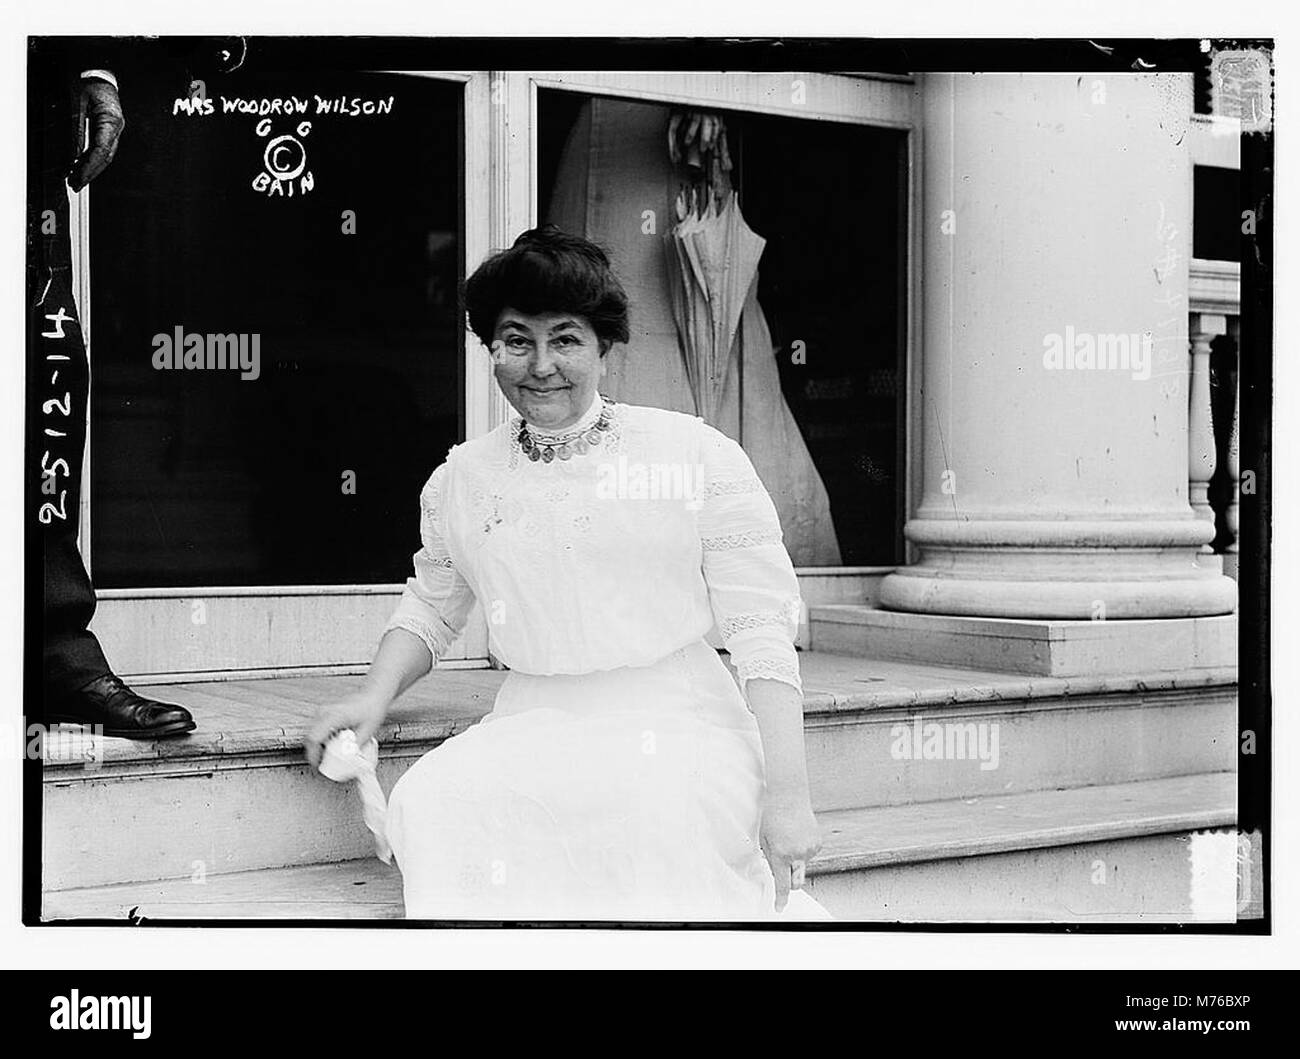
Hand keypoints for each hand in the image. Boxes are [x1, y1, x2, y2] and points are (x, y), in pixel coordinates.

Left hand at [67, 78, 124, 190]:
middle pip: (106, 157)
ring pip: (105, 155)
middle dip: (90, 173)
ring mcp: (115, 129)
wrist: (98, 70)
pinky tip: (81, 165)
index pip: (102, 151)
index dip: (90, 166)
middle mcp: (117, 127)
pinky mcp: (109, 129)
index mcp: (111, 120)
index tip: (78, 177)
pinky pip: (103, 148)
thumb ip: (76, 129)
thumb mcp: (77, 103)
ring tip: (76, 179)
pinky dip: (92, 158)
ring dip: (91, 168)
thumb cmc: (88, 82)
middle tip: (76, 185)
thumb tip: (73, 155)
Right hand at [304, 690, 388, 769]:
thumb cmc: (372, 710)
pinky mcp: (325, 713)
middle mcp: (326, 712)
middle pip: (310, 737)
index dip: (313, 754)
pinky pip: (317, 729)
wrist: (374, 695)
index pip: (314, 738)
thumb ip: (356, 747)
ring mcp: (324, 711)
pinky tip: (331, 746)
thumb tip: (347, 760)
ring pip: (312, 734)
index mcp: (334, 717)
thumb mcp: (368, 732)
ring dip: (317, 746)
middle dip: (314, 753)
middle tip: (322, 764)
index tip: (317, 765)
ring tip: (327, 756)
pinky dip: (321, 740)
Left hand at [759, 788, 820, 912]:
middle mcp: (797, 854)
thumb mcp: (764, 840)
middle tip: (783, 870)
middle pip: (797, 883)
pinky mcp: (818, 843)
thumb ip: (771, 859)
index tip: (779, 908)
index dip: (780, 899)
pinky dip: (802, 849)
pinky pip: (808, 855)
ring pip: (802, 866)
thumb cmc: (773, 816)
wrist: (788, 796)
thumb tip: (777, 874)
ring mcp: (810, 849)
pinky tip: (797, 834)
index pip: (782, 884)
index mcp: (781, 854)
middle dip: (791, 883)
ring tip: (789, 838)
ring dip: (795, 859)